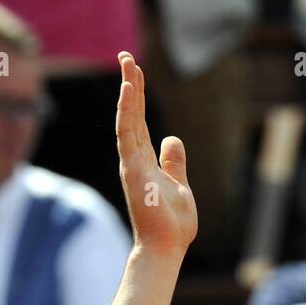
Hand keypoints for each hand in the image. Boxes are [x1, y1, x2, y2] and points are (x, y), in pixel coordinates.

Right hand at [116, 52, 196, 255]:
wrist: (166, 247)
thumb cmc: (172, 224)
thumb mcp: (180, 185)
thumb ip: (174, 162)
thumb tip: (172, 138)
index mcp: (146, 161)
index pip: (139, 122)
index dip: (137, 97)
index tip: (135, 72)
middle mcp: (135, 158)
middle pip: (132, 114)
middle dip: (131, 84)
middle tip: (126, 57)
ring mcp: (132, 162)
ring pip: (128, 118)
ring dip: (128, 90)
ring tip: (127, 63)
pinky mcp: (133, 168)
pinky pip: (128, 133)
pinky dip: (128, 110)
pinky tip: (130, 89)